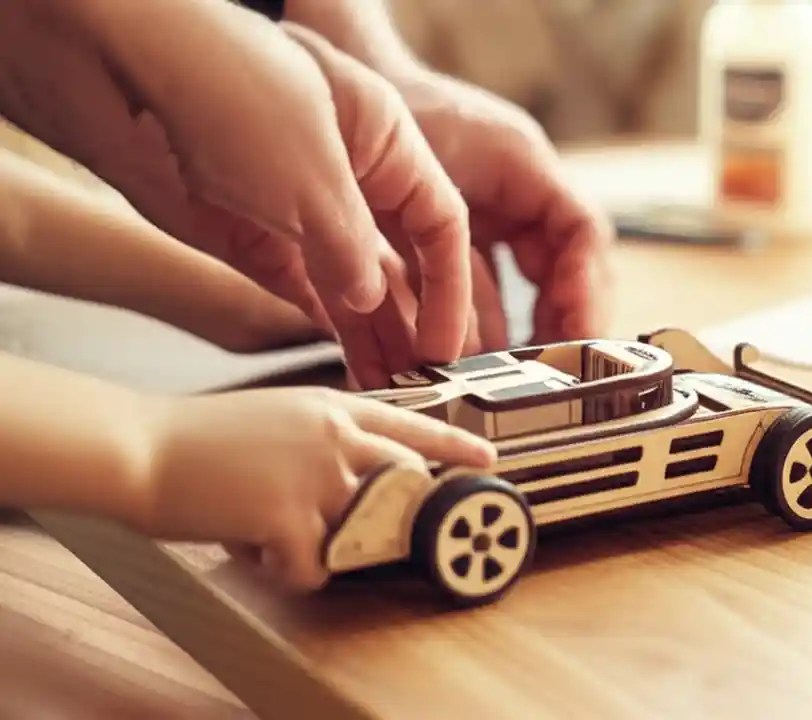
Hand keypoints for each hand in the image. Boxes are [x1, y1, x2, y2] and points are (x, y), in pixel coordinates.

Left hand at [0, 1, 473, 387]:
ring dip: (372, 333)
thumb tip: (370, 299)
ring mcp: (295, 204)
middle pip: (399, 258)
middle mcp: (346, 173)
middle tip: (425, 378)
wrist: (110, 66)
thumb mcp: (313, 180)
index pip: (439, 222)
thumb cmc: (224, 92)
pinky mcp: (246, 232)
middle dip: (415, 319)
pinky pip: (299, 288)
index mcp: (383, 138)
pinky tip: (344, 359)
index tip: (447, 341)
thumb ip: (351, 248)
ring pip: (350, 281)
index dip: (448, 286)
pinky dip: (321, 324)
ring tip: (390, 385)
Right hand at [138, 387, 496, 590]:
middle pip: (403, 483)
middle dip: (389, 516)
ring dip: (322, 544)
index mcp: (331, 409)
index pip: (411, 424)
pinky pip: (315, 566)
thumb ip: (319, 436)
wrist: (140, 447)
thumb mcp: (274, 415)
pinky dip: (287, 571)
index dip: (454, 443)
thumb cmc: (195, 438)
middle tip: (359, 528)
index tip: (486, 457)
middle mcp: (334, 438)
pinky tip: (256, 550)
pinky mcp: (290, 516)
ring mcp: (316, 476)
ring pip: (359, 531)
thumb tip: (346, 474)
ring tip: (275, 533)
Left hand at [279, 0, 616, 350]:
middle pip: (570, 268)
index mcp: (528, 167)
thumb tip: (476, 300)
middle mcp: (521, 196)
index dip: (586, 284)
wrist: (353, 87)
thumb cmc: (396, 107)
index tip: (576, 328)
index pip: (584, 233)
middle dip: (566, 319)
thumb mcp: (432, 157)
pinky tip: (469, 355)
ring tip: (511, 372)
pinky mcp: (463, 239)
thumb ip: (458, 226)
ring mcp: (496, 217)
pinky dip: (483, 323)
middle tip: (554, 365)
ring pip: (529, 287)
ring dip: (523, 331)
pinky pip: (486, 289)